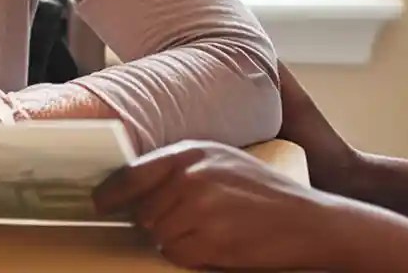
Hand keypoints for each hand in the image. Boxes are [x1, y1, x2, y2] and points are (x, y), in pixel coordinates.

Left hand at [93, 140, 345, 270]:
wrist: (309, 221)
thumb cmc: (267, 193)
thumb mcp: (224, 162)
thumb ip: (184, 169)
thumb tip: (140, 190)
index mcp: (192, 151)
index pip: (132, 173)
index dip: (111, 192)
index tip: (99, 202)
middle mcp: (190, 175)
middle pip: (143, 210)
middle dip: (158, 222)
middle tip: (191, 223)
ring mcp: (197, 206)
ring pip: (157, 235)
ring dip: (176, 240)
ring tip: (211, 231)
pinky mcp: (207, 238)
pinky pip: (175, 254)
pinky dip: (190, 256)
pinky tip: (217, 244)